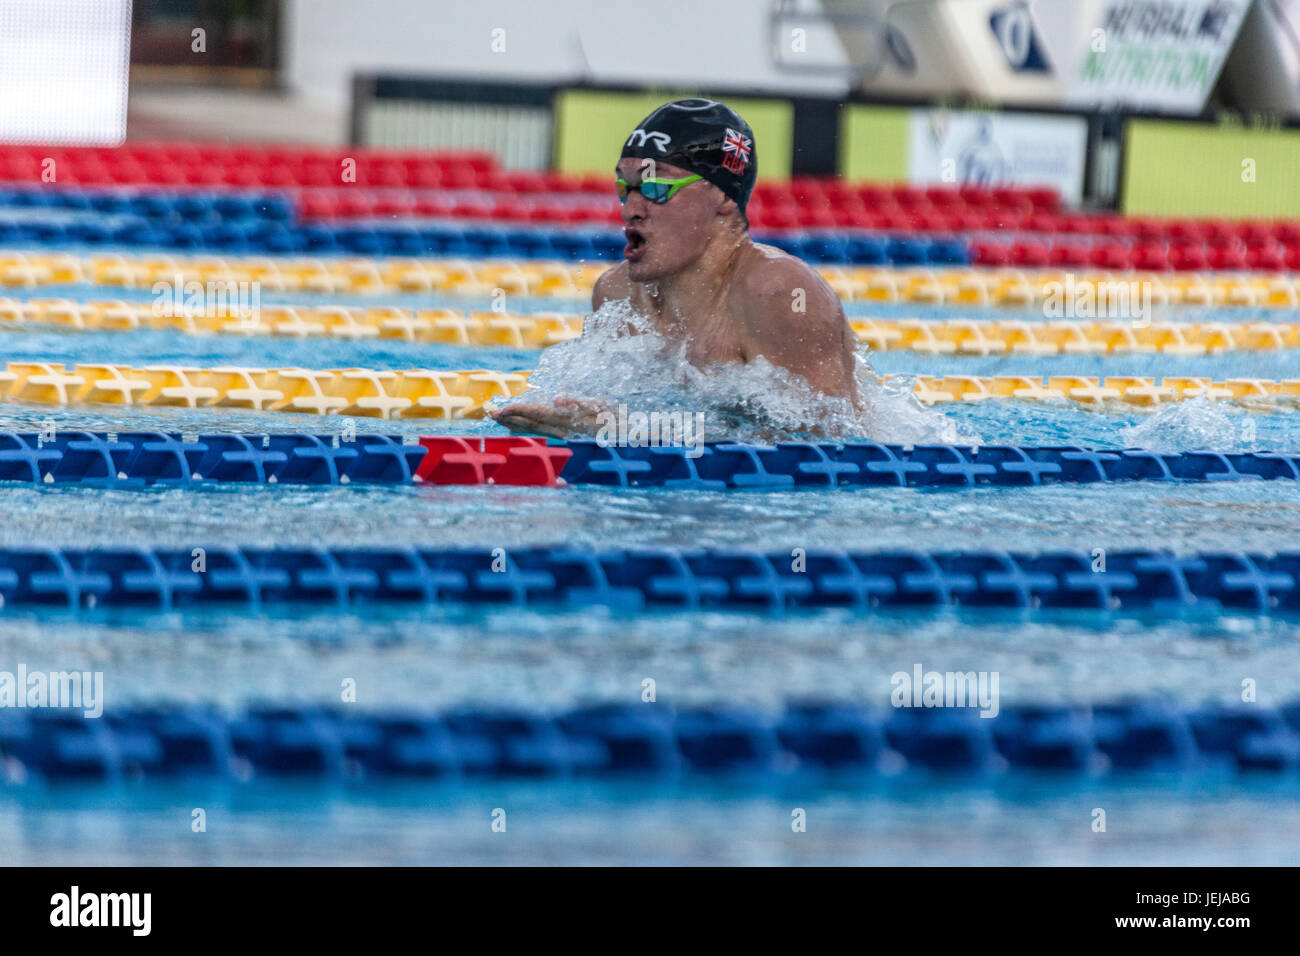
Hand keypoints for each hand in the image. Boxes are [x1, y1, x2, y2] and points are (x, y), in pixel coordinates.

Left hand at [491, 396, 611, 437]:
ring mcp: (563, 435)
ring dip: (515, 424)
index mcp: (567, 420)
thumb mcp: (602, 406)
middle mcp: (562, 430)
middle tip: (491, 415)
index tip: (503, 408)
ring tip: (500, 420)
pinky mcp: (565, 436)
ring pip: (534, 429)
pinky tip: (520, 428)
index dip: (520, 411)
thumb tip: (558, 400)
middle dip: (511, 419)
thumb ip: (579, 403)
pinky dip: (527, 429)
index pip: (538, 414)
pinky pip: (541, 433)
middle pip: (531, 424)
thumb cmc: (615, 419)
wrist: (625, 438)